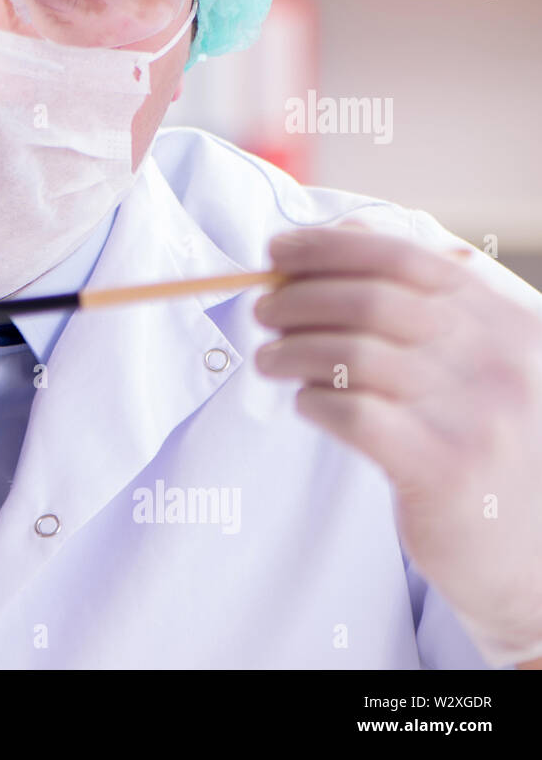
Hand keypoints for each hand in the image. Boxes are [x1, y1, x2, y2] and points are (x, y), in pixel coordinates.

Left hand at [253, 222, 541, 665]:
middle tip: (263, 311)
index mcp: (505, 317)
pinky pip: (352, 414)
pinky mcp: (442, 468)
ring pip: (352, 354)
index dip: (328, 247)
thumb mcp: (477, 357)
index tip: (278, 250)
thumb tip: (339, 232)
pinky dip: (313, 401)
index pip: (405, 255)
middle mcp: (499, 358)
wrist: (529, 546)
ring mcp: (474, 413)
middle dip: (299, 298)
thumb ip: (422, 296)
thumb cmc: (478, 435)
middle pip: (371, 299)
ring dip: (291, 350)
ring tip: (269, 359)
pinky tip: (306, 404)